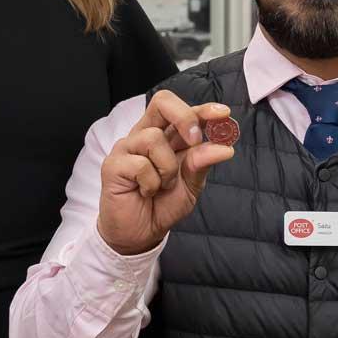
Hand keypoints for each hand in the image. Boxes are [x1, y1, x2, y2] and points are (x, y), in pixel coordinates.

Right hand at [96, 91, 235, 255]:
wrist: (141, 234)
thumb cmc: (163, 205)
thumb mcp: (191, 186)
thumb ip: (202, 164)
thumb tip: (224, 148)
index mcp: (166, 136)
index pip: (182, 110)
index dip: (203, 109)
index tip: (224, 114)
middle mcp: (145, 135)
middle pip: (162, 103)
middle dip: (185, 117)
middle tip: (195, 140)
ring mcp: (127, 148)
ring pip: (154, 139)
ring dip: (167, 168)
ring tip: (162, 185)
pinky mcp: (113, 164)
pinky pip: (140, 164)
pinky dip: (151, 183)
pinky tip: (145, 192)